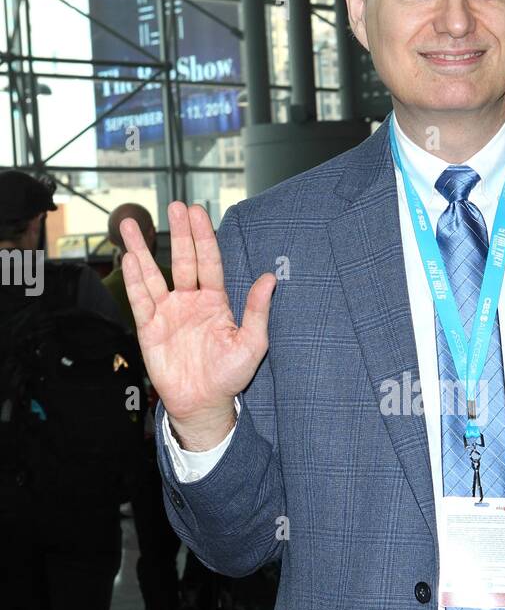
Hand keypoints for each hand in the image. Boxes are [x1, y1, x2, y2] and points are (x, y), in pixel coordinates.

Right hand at [120, 202, 275, 430]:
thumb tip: (271, 279)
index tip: (198, 211)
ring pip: (153, 274)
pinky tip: (129, 258)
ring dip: (143, 249)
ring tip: (133, 223)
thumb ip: (257, 311)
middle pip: (183, 260)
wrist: (203, 403)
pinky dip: (134, 279)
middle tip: (175, 206)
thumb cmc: (229, 376)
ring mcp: (168, 312)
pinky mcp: (149, 327)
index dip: (204, 237)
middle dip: (180, 233)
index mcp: (216, 301)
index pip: (209, 262)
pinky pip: (140, 299)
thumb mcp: (251, 344)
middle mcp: (190, 301)